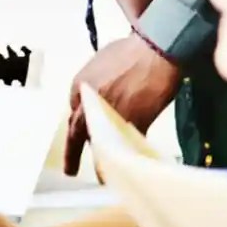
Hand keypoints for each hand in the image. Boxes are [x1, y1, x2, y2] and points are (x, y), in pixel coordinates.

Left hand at [64, 35, 178, 174]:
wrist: (156, 50)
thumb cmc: (132, 50)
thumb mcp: (101, 61)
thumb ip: (95, 82)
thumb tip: (100, 95)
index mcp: (79, 85)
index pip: (75, 113)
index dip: (81, 125)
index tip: (82, 136)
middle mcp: (88, 102)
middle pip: (77, 132)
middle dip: (73, 152)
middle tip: (70, 170)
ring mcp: (109, 114)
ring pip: (99, 142)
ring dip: (100, 159)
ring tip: (100, 176)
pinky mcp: (132, 121)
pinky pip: (126, 144)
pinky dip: (127, 155)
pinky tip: (127, 167)